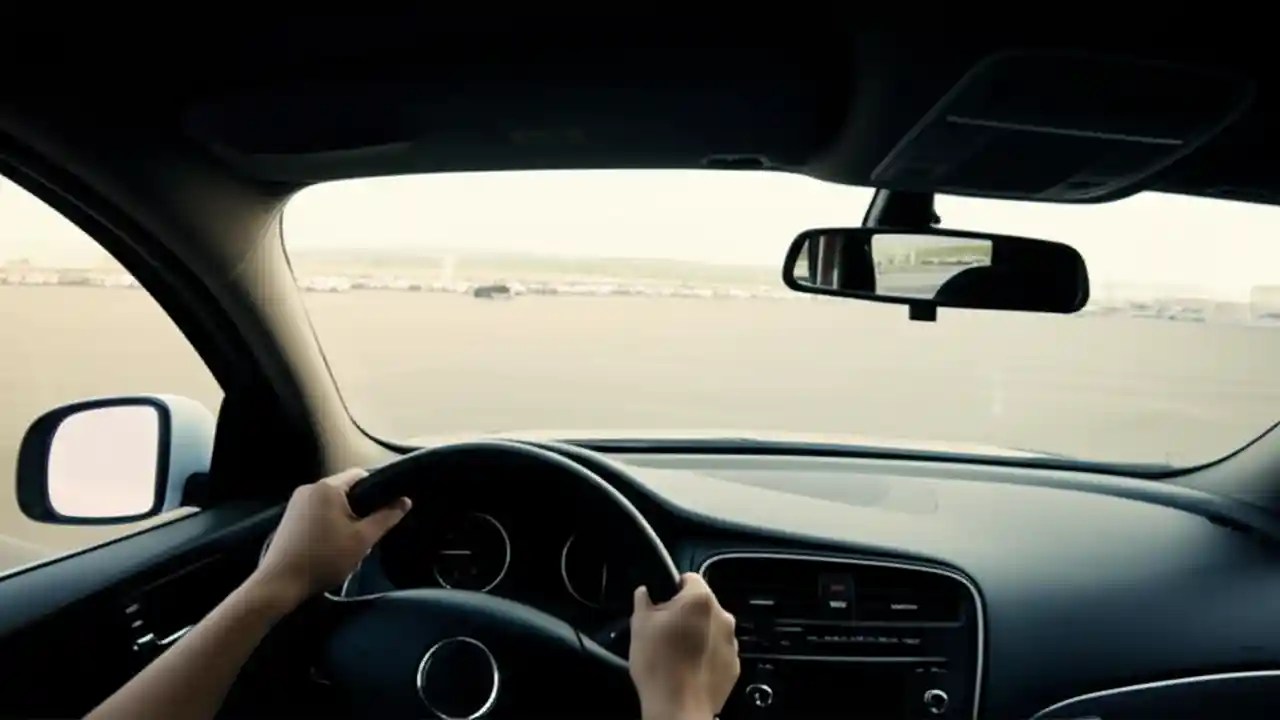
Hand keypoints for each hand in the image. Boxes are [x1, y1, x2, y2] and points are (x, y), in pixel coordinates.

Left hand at [250, 468, 410, 609]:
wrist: (280, 583)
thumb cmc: (324, 558)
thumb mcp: (362, 539)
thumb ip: (386, 518)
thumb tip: (405, 501)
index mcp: (328, 488)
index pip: (360, 475)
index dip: (377, 489)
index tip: (385, 510)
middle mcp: (309, 488)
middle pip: (345, 490)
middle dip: (359, 508)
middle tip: (367, 532)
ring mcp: (296, 503)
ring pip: (331, 503)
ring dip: (344, 518)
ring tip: (349, 543)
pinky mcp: (288, 518)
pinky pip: (317, 512)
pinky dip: (328, 523)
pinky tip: (330, 546)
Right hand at [629, 573, 739, 719]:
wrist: (678, 707)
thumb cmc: (658, 663)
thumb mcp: (640, 625)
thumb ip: (643, 600)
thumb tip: (645, 592)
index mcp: (700, 599)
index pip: (689, 578)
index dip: (674, 588)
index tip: (663, 604)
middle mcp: (723, 616)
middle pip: (703, 603)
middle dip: (687, 612)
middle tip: (666, 630)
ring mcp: (733, 642)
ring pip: (712, 628)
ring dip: (699, 633)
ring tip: (678, 653)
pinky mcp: (735, 665)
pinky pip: (719, 651)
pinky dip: (707, 654)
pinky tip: (690, 667)